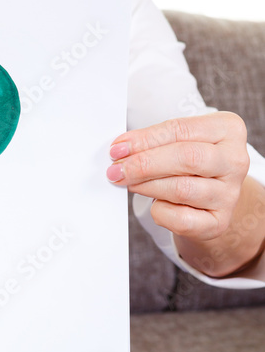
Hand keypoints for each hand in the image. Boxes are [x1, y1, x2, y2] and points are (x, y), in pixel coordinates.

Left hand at [105, 112, 249, 240]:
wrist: (210, 198)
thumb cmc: (190, 163)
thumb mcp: (178, 142)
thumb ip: (154, 141)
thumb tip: (120, 149)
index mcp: (228, 129)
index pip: (180, 130)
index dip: (144, 140)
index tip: (117, 148)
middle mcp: (235, 160)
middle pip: (186, 158)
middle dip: (144, 164)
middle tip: (116, 169)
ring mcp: (231, 194)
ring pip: (182, 189)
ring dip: (146, 186)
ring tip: (129, 183)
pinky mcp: (220, 222)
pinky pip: (182, 219)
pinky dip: (160, 211)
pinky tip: (155, 204)